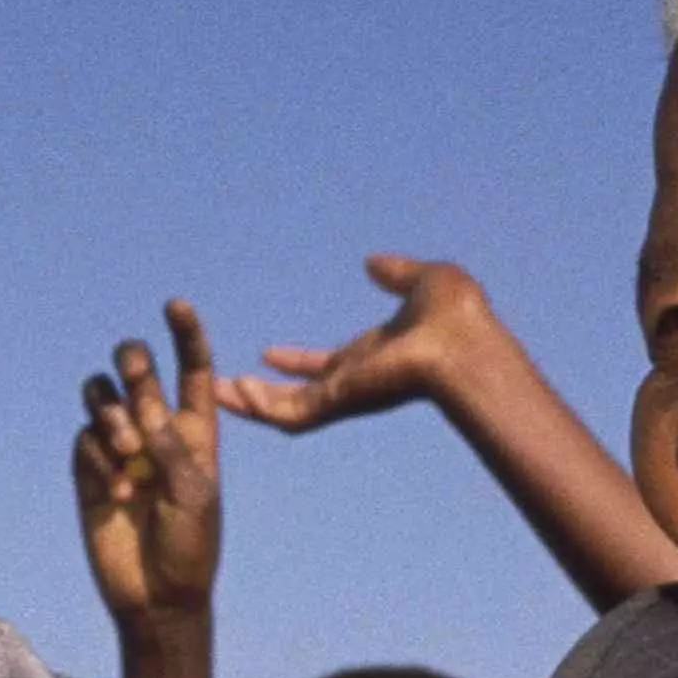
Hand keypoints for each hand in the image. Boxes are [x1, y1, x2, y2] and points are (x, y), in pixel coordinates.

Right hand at [73, 304, 223, 626]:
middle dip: (133, 364)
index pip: (193, 369)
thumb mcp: (194, 494)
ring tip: (127, 448)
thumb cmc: (190, 546)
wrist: (156, 596)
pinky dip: (99, 456)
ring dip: (111, 410)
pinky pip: (84, 437)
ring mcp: (119, 448)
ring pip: (100, 395)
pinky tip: (118, 491)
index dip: (185, 334)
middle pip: (137, 370)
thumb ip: (170, 446)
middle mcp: (156, 431)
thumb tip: (139, 407)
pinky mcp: (89, 469)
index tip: (175, 304)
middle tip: (135, 380)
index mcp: (195, 430)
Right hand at [220, 255, 505, 434]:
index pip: (326, 365)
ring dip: (247, 403)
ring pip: (283, 410)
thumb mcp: (421, 280)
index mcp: (373, 357)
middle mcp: (355, 382)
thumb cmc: (457, 316)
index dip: (297, 361)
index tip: (268, 353)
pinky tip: (233, 391)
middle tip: (222, 386)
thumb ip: (395, 273)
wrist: (465, 343)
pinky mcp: (338, 403)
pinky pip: (289, 414)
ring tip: (213, 392)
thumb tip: (373, 263)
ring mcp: (344, 396)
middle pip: (296, 394)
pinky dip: (259, 407)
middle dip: (260, 392)